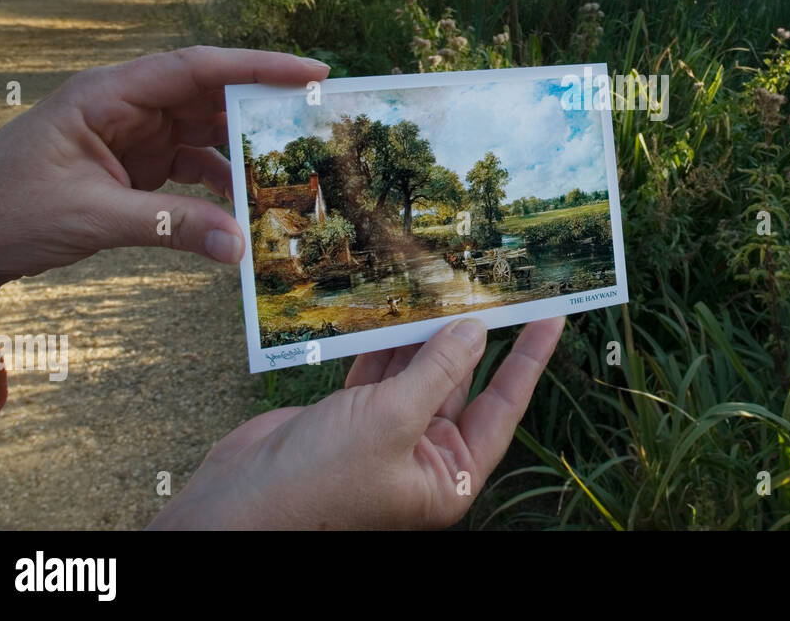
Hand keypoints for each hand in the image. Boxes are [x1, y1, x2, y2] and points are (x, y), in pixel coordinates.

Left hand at [0, 46, 328, 297]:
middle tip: (319, 122)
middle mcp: (127, 107)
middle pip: (210, 97)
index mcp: (110, 94)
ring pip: (206, 134)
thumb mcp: (89, 217)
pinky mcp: (133, 168)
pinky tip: (244, 210)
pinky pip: (191, 169)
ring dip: (245, 154)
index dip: (259, 67)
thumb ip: (169, 228)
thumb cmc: (0, 208)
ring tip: (292, 172)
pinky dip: (220, 188)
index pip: (197, 68)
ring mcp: (132, 137)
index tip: (312, 73)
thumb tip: (240, 248)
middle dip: (264, 108)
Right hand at [149, 316, 565, 529]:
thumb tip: (476, 330)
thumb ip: (437, 371)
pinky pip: (378, 370)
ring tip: (452, 284)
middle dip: (475, 339)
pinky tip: (399, 306)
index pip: (502, 408)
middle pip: (462, 384)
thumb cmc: (318, 485)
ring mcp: (385, 436)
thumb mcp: (392, 420)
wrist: (236, 506)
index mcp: (447, 477)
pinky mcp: (349, 418)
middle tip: (500, 289)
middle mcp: (422, 457)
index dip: (528, 361)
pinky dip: (385, 340)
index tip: (553, 319)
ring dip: (428, 332)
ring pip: (418, 372)